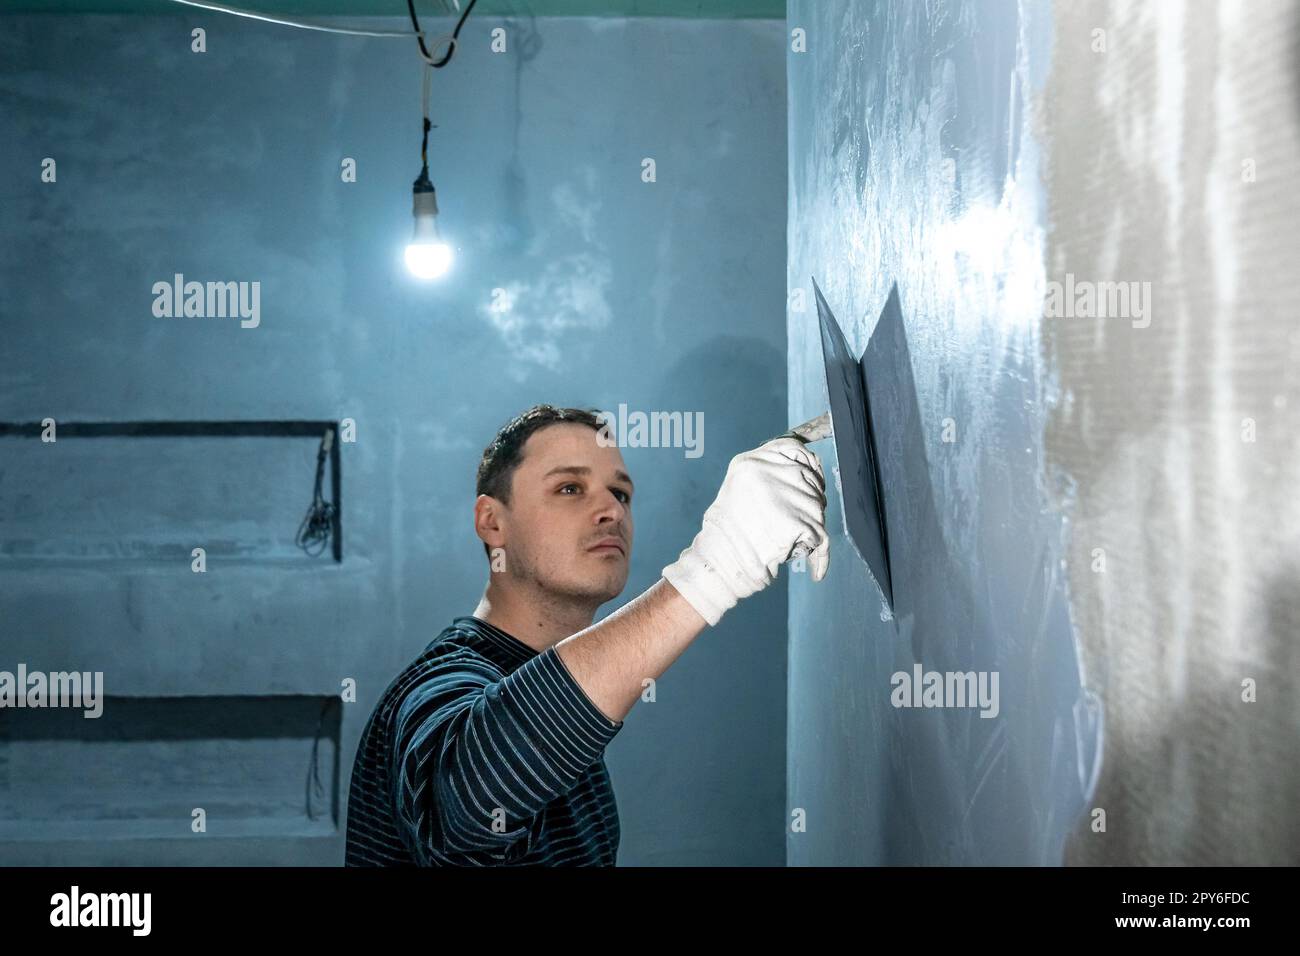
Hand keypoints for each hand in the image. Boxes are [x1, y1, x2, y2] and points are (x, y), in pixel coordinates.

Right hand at [661, 436, 829, 626]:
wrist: (721, 560)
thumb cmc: (727, 529)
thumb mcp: (739, 485)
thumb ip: (767, 472)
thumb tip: (807, 467)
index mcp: (752, 462)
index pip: (795, 449)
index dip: (808, 462)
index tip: (813, 473)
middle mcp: (770, 473)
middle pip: (811, 480)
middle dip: (809, 499)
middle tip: (792, 520)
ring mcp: (787, 496)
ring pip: (818, 509)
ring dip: (810, 525)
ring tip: (785, 539)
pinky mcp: (798, 522)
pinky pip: (820, 536)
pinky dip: (817, 553)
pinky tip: (809, 563)